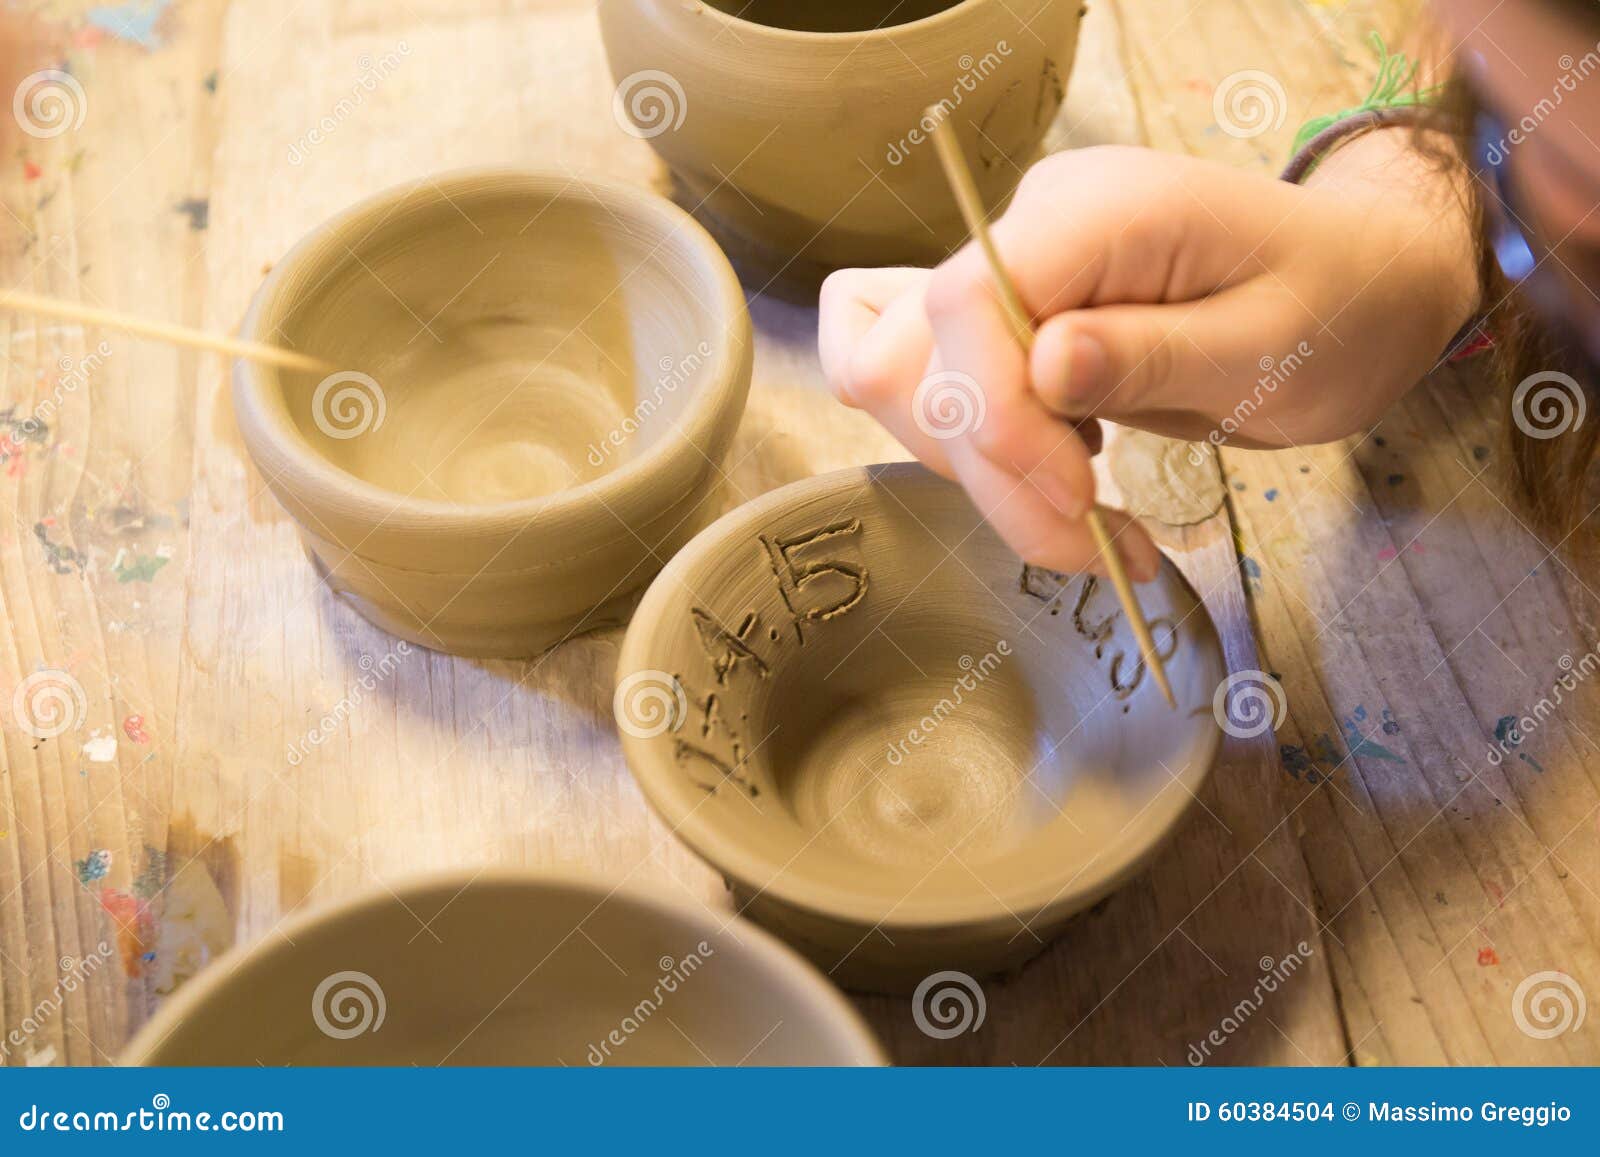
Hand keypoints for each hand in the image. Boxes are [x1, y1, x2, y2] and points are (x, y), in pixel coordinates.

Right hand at [819, 141, 1477, 579]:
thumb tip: (1044, 369)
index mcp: (1100, 208)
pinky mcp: (1011, 326)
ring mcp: (1015, 275)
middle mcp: (1033, 228)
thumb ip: (1154, 354)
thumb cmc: (1340, 309)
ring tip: (1095, 529)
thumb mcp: (1272, 345)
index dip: (994, 412)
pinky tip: (1063, 492)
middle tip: (1098, 537)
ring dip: (986, 481)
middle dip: (993, 469)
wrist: (1361, 292)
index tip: (1074, 491)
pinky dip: (987, 466)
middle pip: (921, 357)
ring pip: (913, 391)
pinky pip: (946, 403)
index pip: (966, 300)